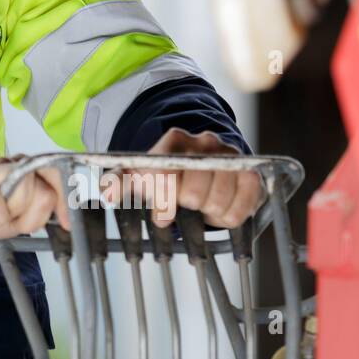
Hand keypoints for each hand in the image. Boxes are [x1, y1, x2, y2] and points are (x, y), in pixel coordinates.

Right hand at [0, 155, 68, 251]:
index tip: (67, 224)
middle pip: (47, 190)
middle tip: (8, 226)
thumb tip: (64, 216)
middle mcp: (5, 166)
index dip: (66, 200)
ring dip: (12, 224)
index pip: (56, 173)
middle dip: (34, 218)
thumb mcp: (7, 216)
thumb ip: (32, 210)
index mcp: (15, 169)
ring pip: (29, 196)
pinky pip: (2, 210)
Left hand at [102, 128, 262, 228]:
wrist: (201, 160)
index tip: (161, 217)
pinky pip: (243, 205)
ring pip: (218, 201)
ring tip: (202, 205)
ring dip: (208, 212)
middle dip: (186, 206)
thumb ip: (118, 182)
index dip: (163, 203)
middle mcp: (204, 143)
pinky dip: (230, 216)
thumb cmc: (165, 173)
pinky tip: (220, 210)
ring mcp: (230, 155)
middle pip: (193, 193)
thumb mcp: (138, 174)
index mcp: (173, 141)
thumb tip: (107, 194)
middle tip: (185, 204)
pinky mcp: (250, 170)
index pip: (165, 176)